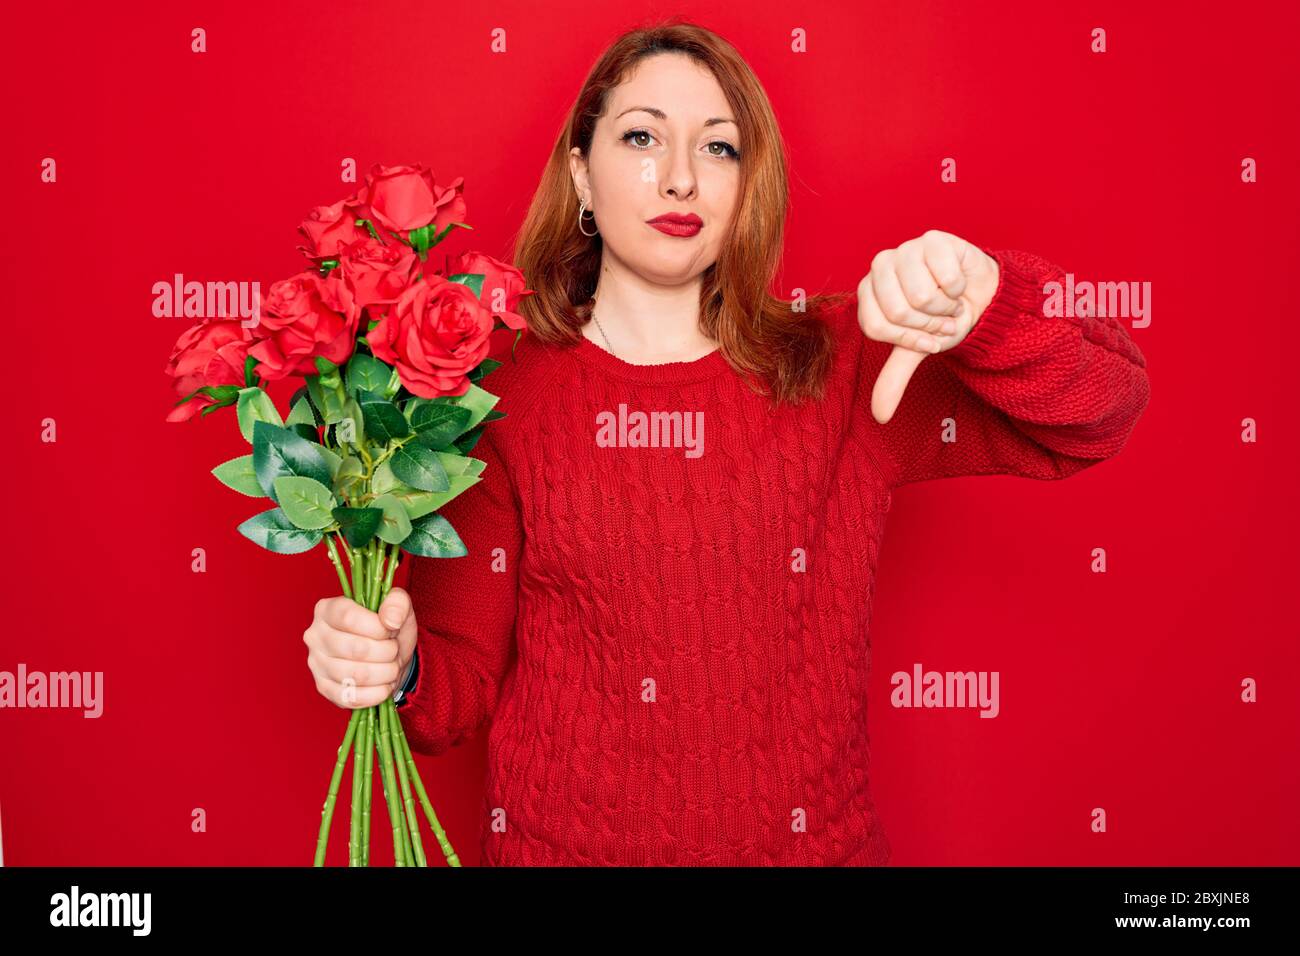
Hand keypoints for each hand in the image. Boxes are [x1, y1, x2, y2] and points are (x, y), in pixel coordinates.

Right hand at [303, 588, 417, 708]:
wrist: (389, 657)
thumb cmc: (389, 629)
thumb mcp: (399, 607)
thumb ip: (397, 603)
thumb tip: (390, 620)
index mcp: (328, 609)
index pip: (348, 617)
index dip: (377, 628)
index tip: (391, 631)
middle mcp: (315, 635)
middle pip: (355, 649)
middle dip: (387, 652)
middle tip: (394, 650)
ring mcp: (316, 664)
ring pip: (356, 675)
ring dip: (385, 673)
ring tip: (392, 666)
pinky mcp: (323, 688)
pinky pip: (351, 698)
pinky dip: (377, 693)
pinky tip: (385, 685)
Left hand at [857, 230, 998, 423]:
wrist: (978, 297)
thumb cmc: (941, 319)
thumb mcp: (917, 350)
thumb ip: (894, 378)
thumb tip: (880, 415)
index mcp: (867, 293)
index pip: (877, 326)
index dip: (908, 338)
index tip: (925, 336)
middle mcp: (879, 267)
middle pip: (899, 311)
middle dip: (929, 324)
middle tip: (940, 318)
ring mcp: (904, 249)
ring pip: (923, 295)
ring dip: (946, 307)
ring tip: (949, 301)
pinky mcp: (932, 239)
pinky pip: (946, 277)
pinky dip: (959, 288)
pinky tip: (958, 283)